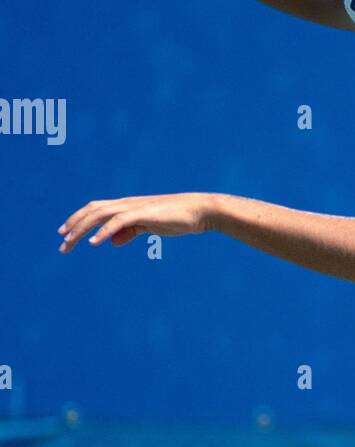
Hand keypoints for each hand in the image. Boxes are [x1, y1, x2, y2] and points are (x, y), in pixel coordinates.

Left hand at [58, 193, 215, 251]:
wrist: (199, 211)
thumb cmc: (177, 218)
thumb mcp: (149, 227)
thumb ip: (130, 232)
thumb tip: (111, 242)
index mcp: (128, 206)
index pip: (96, 209)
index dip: (79, 219)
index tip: (65, 233)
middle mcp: (127, 203)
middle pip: (92, 210)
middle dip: (74, 225)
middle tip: (62, 243)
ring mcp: (134, 206)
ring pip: (100, 214)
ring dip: (82, 229)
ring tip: (69, 243)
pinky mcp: (143, 213)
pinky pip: (118, 222)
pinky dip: (104, 231)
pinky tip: (94, 243)